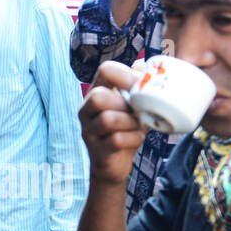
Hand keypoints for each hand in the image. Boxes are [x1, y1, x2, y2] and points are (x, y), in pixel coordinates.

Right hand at [80, 61, 145, 184]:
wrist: (115, 165)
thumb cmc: (125, 130)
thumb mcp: (133, 106)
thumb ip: (137, 87)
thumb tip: (144, 65)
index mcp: (96, 92)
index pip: (105, 70)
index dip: (126, 74)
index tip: (141, 85)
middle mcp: (86, 110)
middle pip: (98, 96)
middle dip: (124, 103)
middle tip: (137, 111)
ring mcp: (89, 131)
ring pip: (107, 120)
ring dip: (130, 122)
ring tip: (139, 126)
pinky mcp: (97, 150)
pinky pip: (115, 140)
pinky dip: (133, 139)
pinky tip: (137, 138)